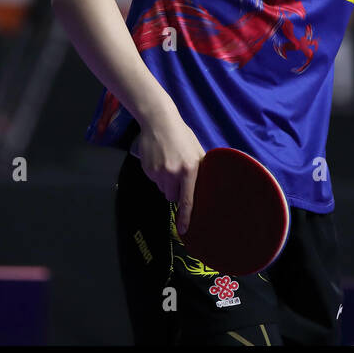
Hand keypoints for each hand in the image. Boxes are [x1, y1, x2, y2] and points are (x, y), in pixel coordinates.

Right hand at [132, 108, 205, 234]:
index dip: (185, 217)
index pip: (187, 200)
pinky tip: (160, 160)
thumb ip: (201, 168)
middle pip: (173, 197)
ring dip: (166, 183)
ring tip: (168, 163)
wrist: (158, 122)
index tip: (183, 230)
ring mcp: (158, 172)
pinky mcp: (148, 169)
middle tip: (177, 176)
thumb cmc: (181, 135)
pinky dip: (157, 175)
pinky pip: (154, 181)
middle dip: (175, 191)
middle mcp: (173, 173)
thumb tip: (205, 186)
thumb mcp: (197, 150)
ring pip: (163, 189)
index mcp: (189, 169)